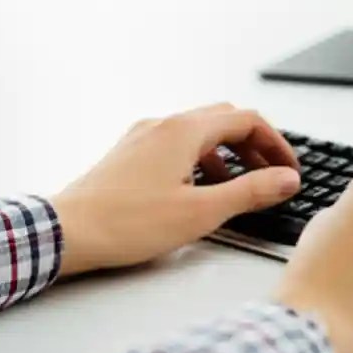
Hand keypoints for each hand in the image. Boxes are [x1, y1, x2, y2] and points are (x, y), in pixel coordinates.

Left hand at [52, 103, 300, 276]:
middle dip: (254, 145)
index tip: (288, 169)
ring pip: (199, 132)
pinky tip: (198, 189)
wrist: (64, 233)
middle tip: (270, 173)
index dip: (276, 144)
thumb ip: (250, 192)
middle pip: (224, 119)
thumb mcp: (201, 212)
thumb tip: (286, 179)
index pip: (247, 120)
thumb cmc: (125, 223)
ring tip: (238, 185)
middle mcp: (163, 125)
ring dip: (227, 152)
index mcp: (184, 131)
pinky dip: (200, 158)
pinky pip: (175, 144)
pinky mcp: (128, 155)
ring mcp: (142, 138)